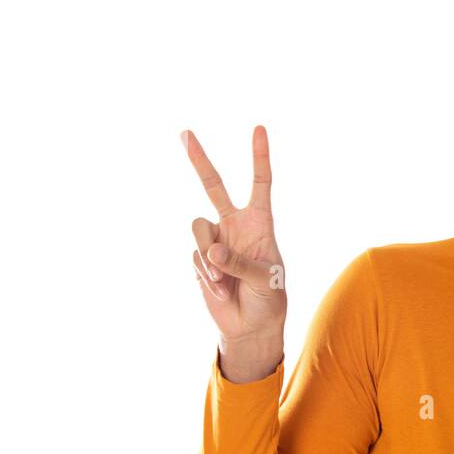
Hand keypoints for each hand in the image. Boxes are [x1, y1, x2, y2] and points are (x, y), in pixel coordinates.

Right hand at [185, 125, 287, 350]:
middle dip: (199, 159)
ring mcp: (215, 240)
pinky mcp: (200, 258)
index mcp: (260, 222)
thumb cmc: (268, 299)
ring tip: (225, 280)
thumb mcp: (265, 280)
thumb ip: (240, 262)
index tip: (258, 128)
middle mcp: (235, 225)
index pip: (260, 183)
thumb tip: (213, 250)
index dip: (259, 156)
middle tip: (185, 132)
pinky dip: (207, 274)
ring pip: (199, 229)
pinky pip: (196, 256)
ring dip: (210, 256)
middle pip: (213, 186)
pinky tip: (219, 288)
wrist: (250, 325)